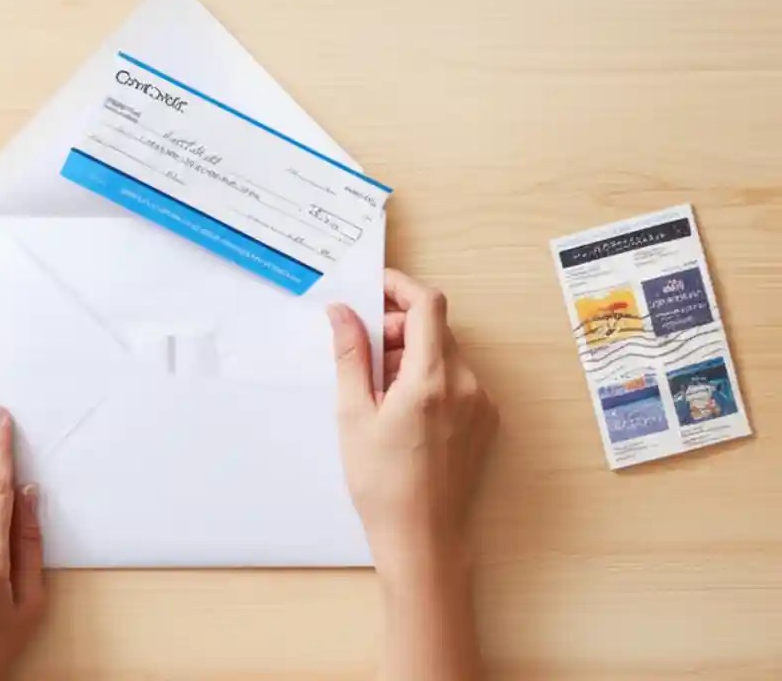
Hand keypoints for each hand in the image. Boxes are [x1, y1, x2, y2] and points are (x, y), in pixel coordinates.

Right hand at [327, 269, 497, 577]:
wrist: (423, 539)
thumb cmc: (384, 485)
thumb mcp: (354, 415)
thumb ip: (350, 356)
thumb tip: (343, 313)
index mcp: (431, 379)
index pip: (427, 305)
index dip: (399, 288)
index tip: (374, 291)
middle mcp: (465, 385)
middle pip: (436, 328)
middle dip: (398, 328)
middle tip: (365, 355)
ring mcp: (481, 403)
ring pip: (446, 354)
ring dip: (412, 355)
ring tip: (380, 393)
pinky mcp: (485, 421)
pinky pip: (457, 380)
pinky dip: (430, 379)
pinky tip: (403, 411)